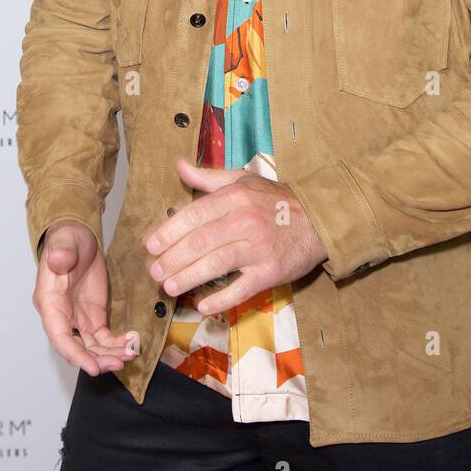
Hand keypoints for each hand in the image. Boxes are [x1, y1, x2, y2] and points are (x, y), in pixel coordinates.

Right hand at [32, 220, 136, 374]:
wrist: (78, 237)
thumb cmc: (67, 240)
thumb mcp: (64, 243)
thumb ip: (61, 253)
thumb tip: (58, 261)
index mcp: (49, 303)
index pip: (59, 336)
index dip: (75, 355)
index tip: (92, 368)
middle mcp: (61, 316)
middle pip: (77, 347)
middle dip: (97, 359)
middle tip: (119, 363)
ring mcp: (77, 318)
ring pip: (91, 346)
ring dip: (109, 355)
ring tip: (129, 355)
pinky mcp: (92, 316)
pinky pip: (103, 337)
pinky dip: (115, 343)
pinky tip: (130, 343)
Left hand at [143, 157, 327, 314]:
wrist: (319, 219)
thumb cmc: (276, 200)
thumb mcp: (243, 181)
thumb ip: (208, 177)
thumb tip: (178, 165)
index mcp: (235, 198)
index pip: (194, 215)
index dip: (169, 231)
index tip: (151, 245)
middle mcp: (245, 221)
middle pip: (200, 242)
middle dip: (172, 259)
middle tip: (153, 271)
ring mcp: (258, 248)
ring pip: (216, 264)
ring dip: (188, 278)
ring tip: (168, 287)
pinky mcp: (270, 271)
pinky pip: (242, 287)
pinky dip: (221, 298)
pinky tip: (202, 305)